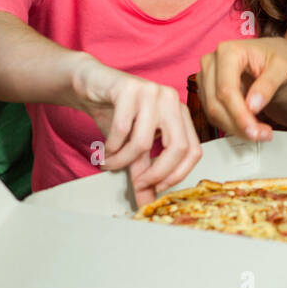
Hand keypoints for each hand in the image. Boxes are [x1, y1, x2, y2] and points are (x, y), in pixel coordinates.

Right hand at [71, 57, 201, 206]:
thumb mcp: (134, 147)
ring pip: (144, 141)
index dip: (177, 174)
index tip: (157, 188)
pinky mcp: (130, 88)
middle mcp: (172, 100)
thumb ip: (143, 172)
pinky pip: (122, 128)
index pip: (194, 150)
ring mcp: (153, 92)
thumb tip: (147, 203)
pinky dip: (111, 145)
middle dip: (156, 173)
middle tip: (137, 183)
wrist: (92, 84)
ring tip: (109, 162)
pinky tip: (105, 147)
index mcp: (180, 114)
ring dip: (122, 160)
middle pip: (178, 146)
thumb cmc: (116, 114)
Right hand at [197, 37, 286, 142]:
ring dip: (236, 128)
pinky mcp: (207, 91)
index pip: (226, 90)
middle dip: (238, 125)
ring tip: (260, 132)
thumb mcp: (283, 67)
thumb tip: (252, 106)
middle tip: (261, 135)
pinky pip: (214, 115)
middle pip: (216, 104)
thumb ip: (268, 84)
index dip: (239, 114)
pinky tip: (250, 127)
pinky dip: (232, 125)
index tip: (254, 130)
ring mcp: (206, 77)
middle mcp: (212, 62)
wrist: (273, 56)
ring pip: (212, 113)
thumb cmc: (277, 56)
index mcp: (228, 52)